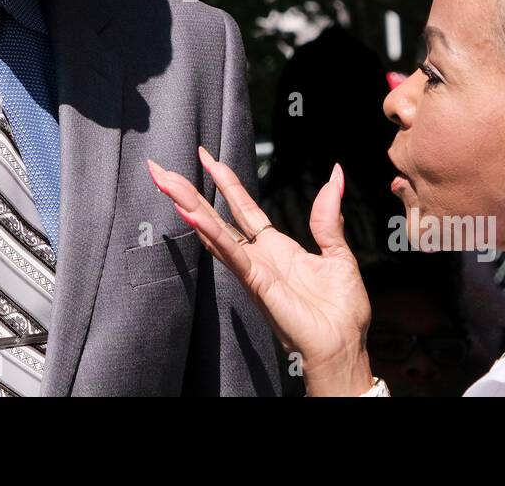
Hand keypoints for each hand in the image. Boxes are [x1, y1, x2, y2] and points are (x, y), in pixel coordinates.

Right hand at [147, 147, 373, 395]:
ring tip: (165, 182)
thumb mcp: (338, 253)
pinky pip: (230, 254)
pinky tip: (191, 216)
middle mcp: (258, 257)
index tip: (206, 157)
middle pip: (216, 216)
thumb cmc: (342, 312)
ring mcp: (252, 270)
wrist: (343, 346)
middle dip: (188, 191)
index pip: (243, 207)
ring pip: (214, 231)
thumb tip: (336, 174)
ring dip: (188, 205)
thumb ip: (329, 216)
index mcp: (276, 248)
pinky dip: (210, 234)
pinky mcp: (255, 283)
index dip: (224, 181)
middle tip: (160, 168)